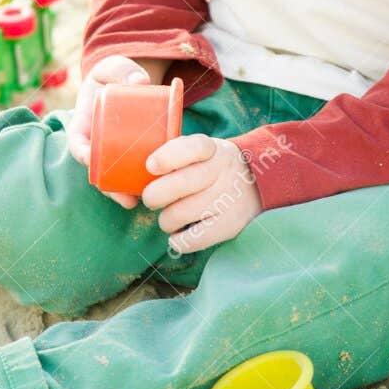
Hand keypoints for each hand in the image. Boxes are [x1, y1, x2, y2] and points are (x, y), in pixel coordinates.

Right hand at [67, 54, 152, 208]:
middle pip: (97, 168)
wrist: (128, 81)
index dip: (81, 153)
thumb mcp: (114, 67)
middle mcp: (97, 143)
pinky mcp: (133, 154)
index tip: (87, 158)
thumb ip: (122, 69)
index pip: (77, 142)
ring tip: (134, 201)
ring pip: (114, 175)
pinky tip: (148, 193)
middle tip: (121, 194)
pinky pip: (132, 171)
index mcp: (84, 124)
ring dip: (121, 191)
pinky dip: (138, 182)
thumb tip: (140, 82)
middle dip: (106, 185)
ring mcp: (114, 151)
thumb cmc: (115, 74)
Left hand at [141, 133, 261, 253]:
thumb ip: (173, 157)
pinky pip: (193, 239)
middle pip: (179, 184)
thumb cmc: (211, 166)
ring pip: (179, 214)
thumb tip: (130, 178)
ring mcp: (228, 199)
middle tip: (151, 199)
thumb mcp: (201, 151)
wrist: (258, 182)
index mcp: (211, 149)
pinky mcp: (231, 225)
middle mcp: (221, 171)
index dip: (168, 157)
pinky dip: (178, 241)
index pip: (192, 147)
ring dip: (166, 219)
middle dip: (154, 195)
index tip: (150, 166)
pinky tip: (179, 233)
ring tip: (171, 215)